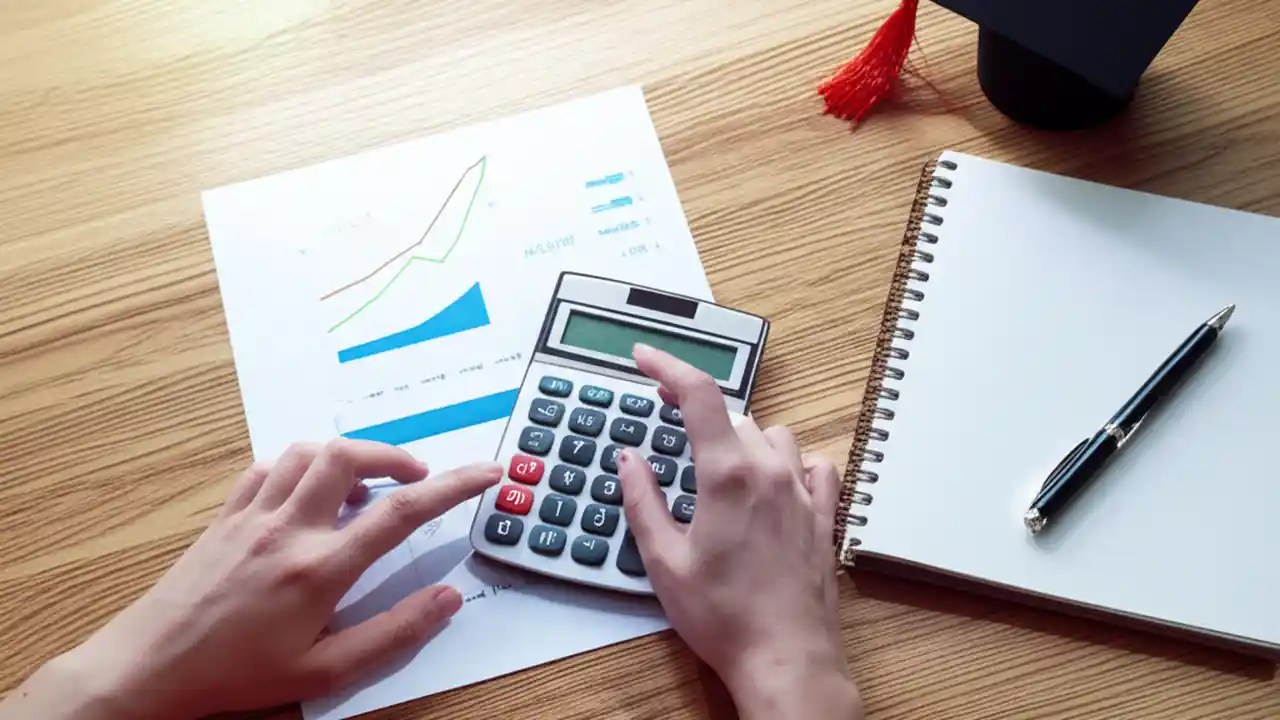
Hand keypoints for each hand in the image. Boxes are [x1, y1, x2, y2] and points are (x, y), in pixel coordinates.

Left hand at [0, 440, 501, 719]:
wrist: (152, 668)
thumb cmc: (238, 674)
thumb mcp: (326, 672)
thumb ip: (394, 632)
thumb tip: (448, 598)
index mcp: (321, 570)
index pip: (402, 512)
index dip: (454, 486)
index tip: (485, 472)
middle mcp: (288, 530)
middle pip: (349, 457)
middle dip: (395, 456)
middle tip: (418, 478)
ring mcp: (252, 516)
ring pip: (309, 453)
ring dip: (348, 456)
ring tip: (366, 488)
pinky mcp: (225, 515)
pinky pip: (269, 467)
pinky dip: (301, 466)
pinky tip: (309, 492)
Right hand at [616, 345, 859, 719]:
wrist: (786, 658)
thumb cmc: (726, 617)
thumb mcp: (664, 561)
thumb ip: (643, 501)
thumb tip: (629, 461)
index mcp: (728, 477)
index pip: (698, 396)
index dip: (668, 367)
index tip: (645, 358)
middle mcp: (771, 474)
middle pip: (732, 415)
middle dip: (697, 413)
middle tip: (669, 424)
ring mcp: (802, 493)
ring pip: (774, 435)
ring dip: (744, 437)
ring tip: (718, 461)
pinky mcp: (823, 516)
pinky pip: (815, 466)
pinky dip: (792, 463)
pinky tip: (776, 481)